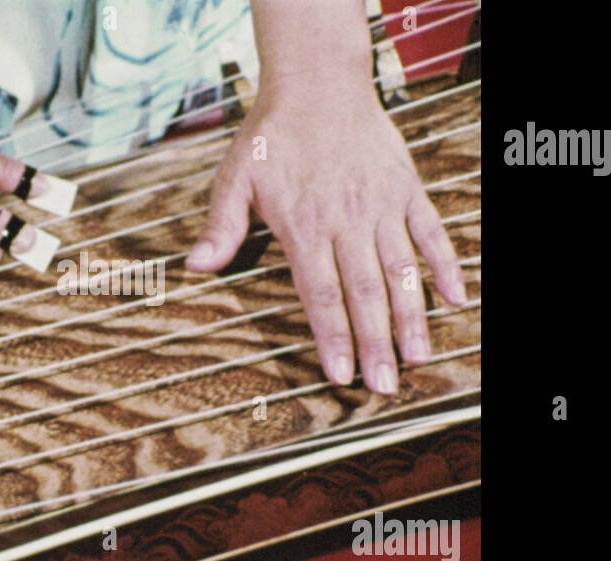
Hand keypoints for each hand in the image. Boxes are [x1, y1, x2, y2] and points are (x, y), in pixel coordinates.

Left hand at [186, 83, 466, 393]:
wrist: (317, 82)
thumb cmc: (269, 135)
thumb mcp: (233, 178)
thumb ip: (221, 227)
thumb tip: (195, 268)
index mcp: (303, 223)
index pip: (320, 293)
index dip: (332, 337)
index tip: (341, 376)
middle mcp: (346, 219)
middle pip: (364, 292)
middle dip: (375, 343)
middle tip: (385, 387)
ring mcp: (381, 204)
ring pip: (401, 269)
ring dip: (411, 316)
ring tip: (419, 358)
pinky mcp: (405, 188)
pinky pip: (431, 231)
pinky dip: (445, 265)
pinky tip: (455, 300)